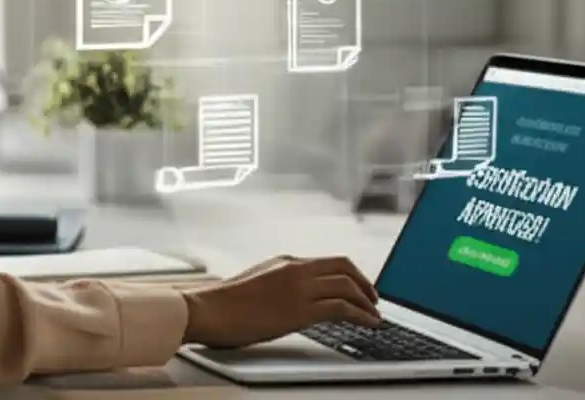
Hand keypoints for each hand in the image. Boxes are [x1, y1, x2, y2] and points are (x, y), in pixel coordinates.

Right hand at [182, 255, 380, 348]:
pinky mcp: (300, 310)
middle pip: (344, 267)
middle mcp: (295, 269)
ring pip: (348, 286)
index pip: (327, 262)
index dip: (349, 274)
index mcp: (285, 262)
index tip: (358, 287)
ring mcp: (299, 288)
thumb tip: (288, 298)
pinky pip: (342, 308)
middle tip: (373, 298)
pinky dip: (362, 315)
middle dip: (365, 283)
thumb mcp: (255, 284)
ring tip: (375, 315)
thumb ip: (277, 285)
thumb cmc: (223, 304)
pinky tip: (369, 323)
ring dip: (367, 302)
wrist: (208, 310)